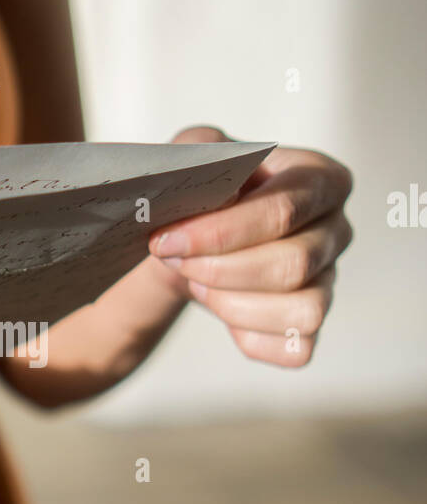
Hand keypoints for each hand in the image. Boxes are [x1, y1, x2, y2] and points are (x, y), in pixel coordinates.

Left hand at [148, 126, 353, 366]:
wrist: (184, 239)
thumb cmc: (199, 194)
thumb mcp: (193, 155)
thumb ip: (201, 154)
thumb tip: (209, 187)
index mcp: (321, 178)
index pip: (284, 209)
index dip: (222, 231)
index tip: (166, 239)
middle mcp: (337, 229)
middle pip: (293, 263)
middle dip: (220, 268)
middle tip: (174, 259)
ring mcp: (330, 281)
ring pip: (302, 310)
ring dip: (233, 303)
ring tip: (198, 281)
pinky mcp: (312, 326)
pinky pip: (295, 349)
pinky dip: (248, 336)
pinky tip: (221, 308)